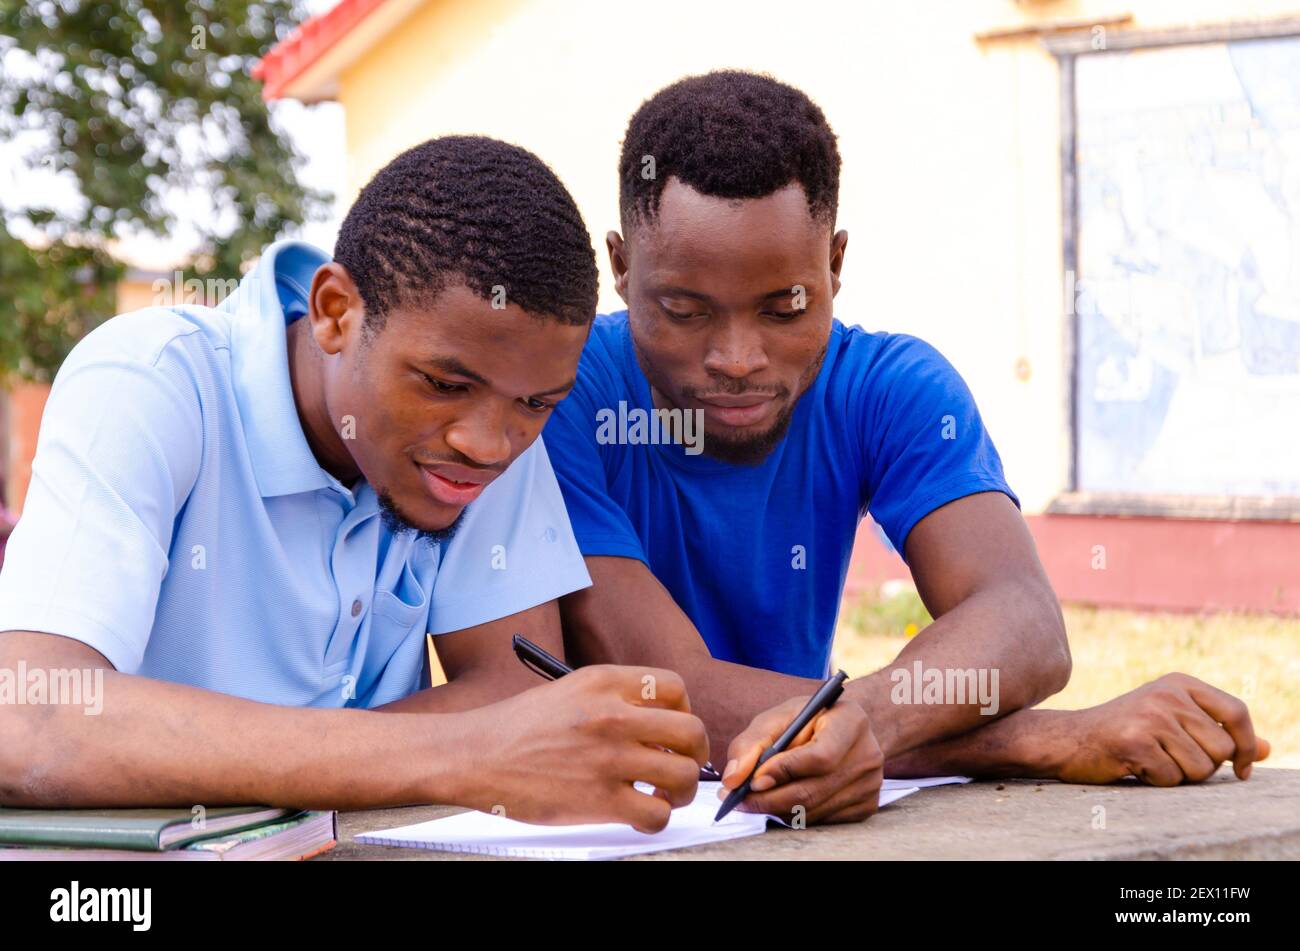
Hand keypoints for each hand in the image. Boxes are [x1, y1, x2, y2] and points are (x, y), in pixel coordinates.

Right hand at [457, 665, 707, 831]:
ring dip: (681, 790)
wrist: (475, 755)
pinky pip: (656, 813)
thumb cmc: (517, 727)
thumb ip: (613, 697)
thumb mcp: (569, 690)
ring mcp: (608, 758)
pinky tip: (640, 813)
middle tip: (682, 764)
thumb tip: (656, 721)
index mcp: (604, 681)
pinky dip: (656, 818)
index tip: (672, 728)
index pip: (675, 687)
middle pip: (691, 732)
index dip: (684, 710)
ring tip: (663, 794)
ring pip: (683, 776)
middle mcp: (612, 715)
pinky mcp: (599, 799)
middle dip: (694, 753)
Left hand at [721, 696, 881, 823]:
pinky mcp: (867, 806)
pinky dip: (795, 815)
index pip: (820, 757)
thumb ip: (752, 743)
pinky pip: (821, 821)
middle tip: (739, 799)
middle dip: (768, 800)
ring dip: (777, 809)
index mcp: (851, 722)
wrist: (848, 730)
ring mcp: (870, 784)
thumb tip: (733, 778)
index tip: (753, 781)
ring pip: (812, 812)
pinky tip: (783, 799)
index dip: (784, 771)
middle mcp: (867, 755)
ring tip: (756, 798)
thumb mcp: (780, 717)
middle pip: (813, 791)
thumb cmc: (811, 720)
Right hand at [1054, 672, 1270, 784]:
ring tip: (1150, 759)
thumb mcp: (1174, 723)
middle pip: (1221, 749)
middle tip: (1171, 758)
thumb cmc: (1125, 732)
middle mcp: (1167, 694)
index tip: (1243, 769)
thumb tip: (1268, 748)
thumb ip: (1219, 733)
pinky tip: (1133, 765)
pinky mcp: (1134, 741)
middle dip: (1204, 766)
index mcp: (1179, 683)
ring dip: (1179, 775)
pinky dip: (1156, 781)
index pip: (1236, 712)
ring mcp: (1150, 716)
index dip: (1247, 745)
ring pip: (1200, 768)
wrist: (1068, 738)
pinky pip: (1171, 778)